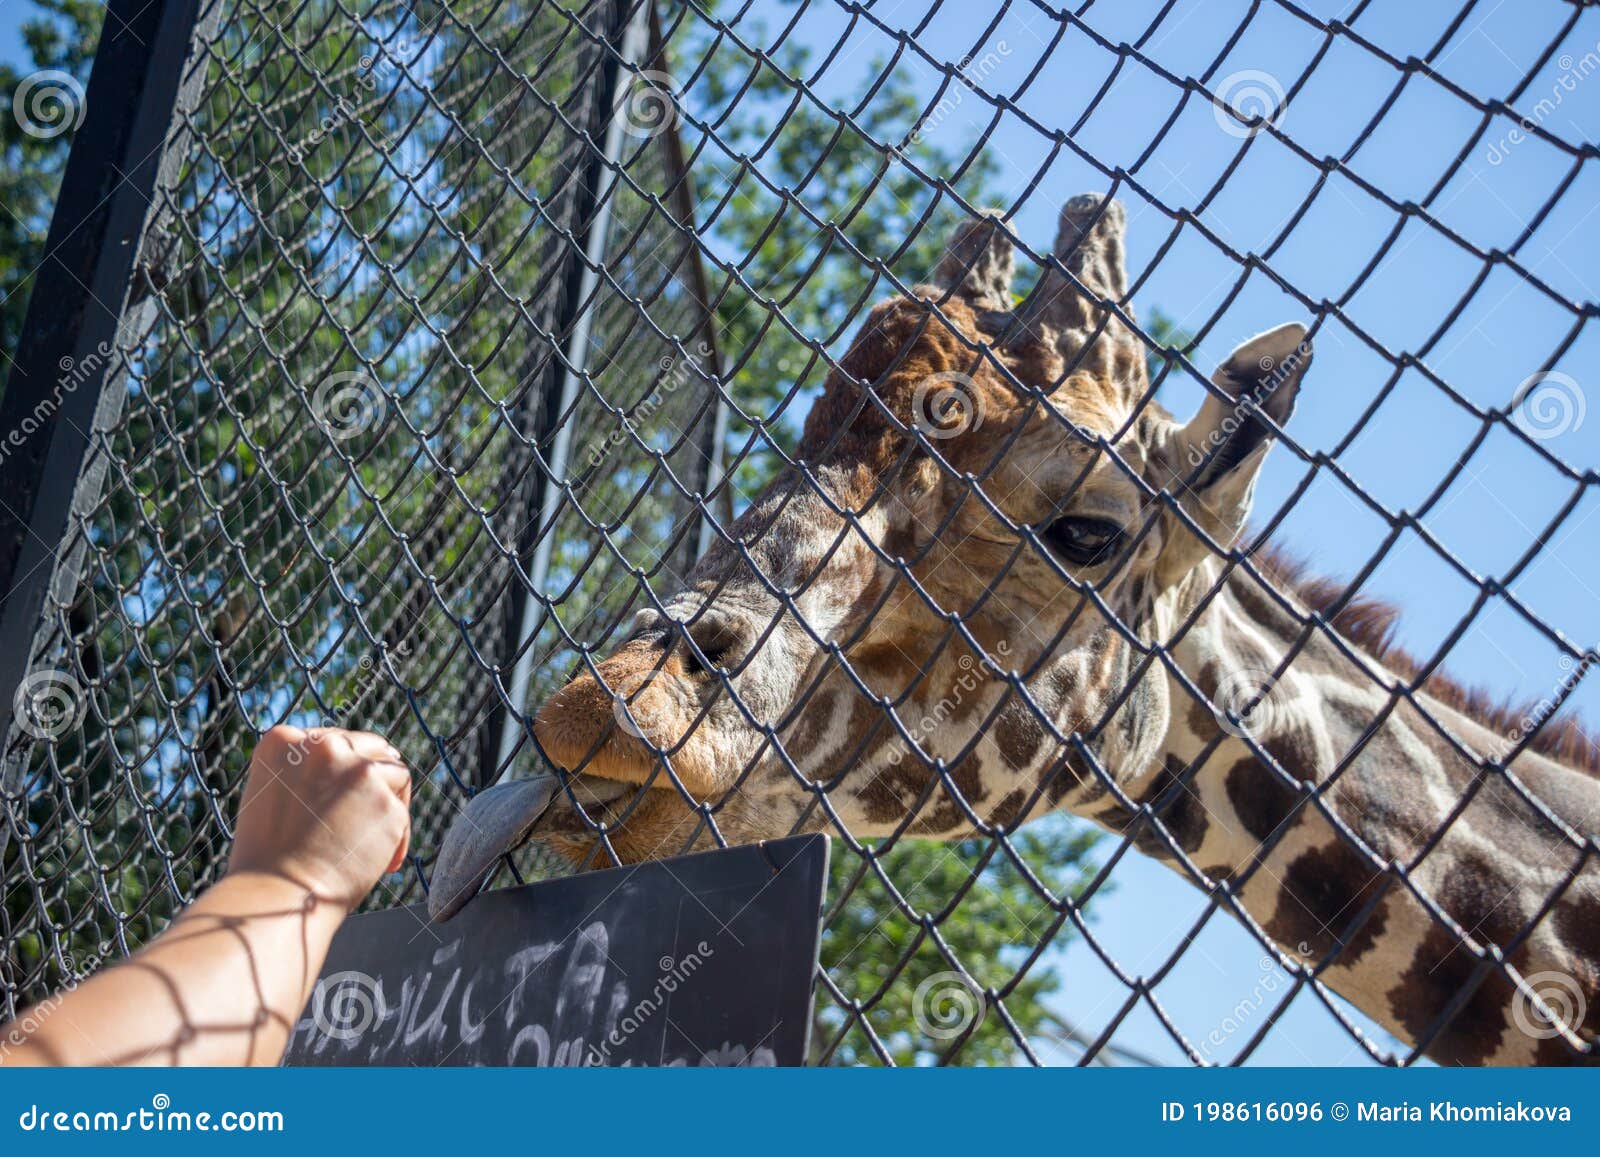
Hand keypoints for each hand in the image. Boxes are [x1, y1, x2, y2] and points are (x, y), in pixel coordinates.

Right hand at [229, 725, 412, 911]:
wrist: (275, 898)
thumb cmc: (266, 862)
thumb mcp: (272, 796)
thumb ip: (302, 774)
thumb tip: (348, 768)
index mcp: (282, 742)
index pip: (331, 741)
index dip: (343, 769)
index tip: (344, 795)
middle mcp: (321, 747)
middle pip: (368, 747)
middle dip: (373, 777)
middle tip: (372, 810)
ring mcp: (357, 771)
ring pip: (394, 773)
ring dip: (390, 803)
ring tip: (376, 839)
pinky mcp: (386, 801)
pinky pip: (402, 814)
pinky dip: (397, 838)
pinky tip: (383, 864)